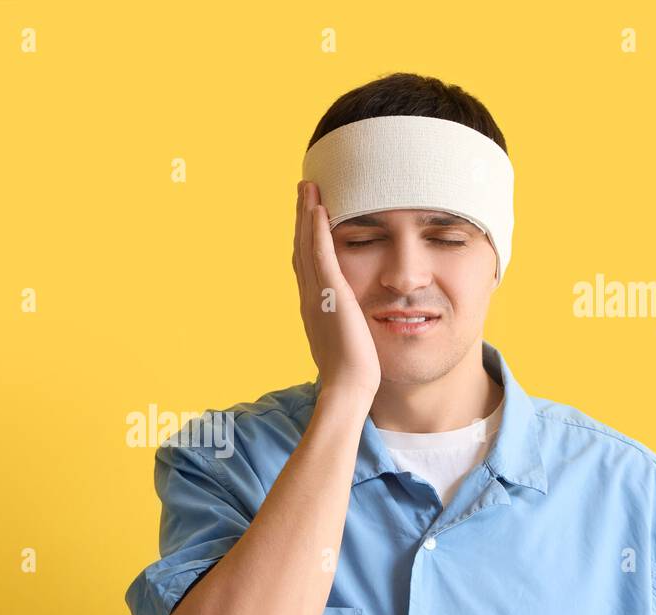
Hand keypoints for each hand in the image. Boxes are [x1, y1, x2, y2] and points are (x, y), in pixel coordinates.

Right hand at [292, 180, 379, 401]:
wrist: (348, 387)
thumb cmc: (354, 373)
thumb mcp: (347, 342)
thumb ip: (345, 326)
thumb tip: (352, 323)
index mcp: (313, 307)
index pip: (306, 264)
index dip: (305, 237)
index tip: (307, 215)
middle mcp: (309, 297)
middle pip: (301, 249)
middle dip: (301, 218)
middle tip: (303, 190)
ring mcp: (317, 295)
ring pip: (307, 245)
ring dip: (306, 214)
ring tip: (308, 187)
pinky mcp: (331, 294)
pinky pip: (321, 254)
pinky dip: (317, 230)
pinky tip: (319, 208)